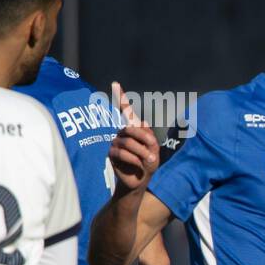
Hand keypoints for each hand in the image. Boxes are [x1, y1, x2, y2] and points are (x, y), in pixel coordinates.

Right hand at [107, 81, 158, 195]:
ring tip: (149, 161)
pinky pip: (122, 153)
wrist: (140, 181)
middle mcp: (122, 133)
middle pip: (131, 128)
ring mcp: (115, 142)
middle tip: (153, 151)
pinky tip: (139, 165)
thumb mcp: (154, 150)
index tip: (115, 83)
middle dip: (145, 139)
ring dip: (142, 153)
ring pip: (128, 142)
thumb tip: (142, 121)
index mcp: (133, 130)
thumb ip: (149, 137)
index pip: (125, 111)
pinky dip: (135, 160)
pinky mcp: (111, 154)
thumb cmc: (148, 164)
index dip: (121, 97)